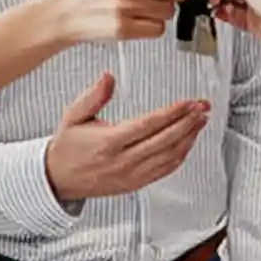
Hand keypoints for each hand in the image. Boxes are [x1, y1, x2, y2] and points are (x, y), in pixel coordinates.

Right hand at [46, 73, 209, 203]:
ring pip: (169, 157)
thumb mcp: (73, 116)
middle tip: (202, 108)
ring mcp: (131, 175)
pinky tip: (187, 143)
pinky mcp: (135, 184)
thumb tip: (108, 76)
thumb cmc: (67, 148)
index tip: (188, 102)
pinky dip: (180, 156)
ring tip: (200, 122)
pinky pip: (164, 170)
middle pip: (165, 141)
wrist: (58, 179)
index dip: (173, 113)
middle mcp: (123, 161)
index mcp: (109, 142)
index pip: (149, 125)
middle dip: (188, 122)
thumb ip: (93, 95)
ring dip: (189, 138)